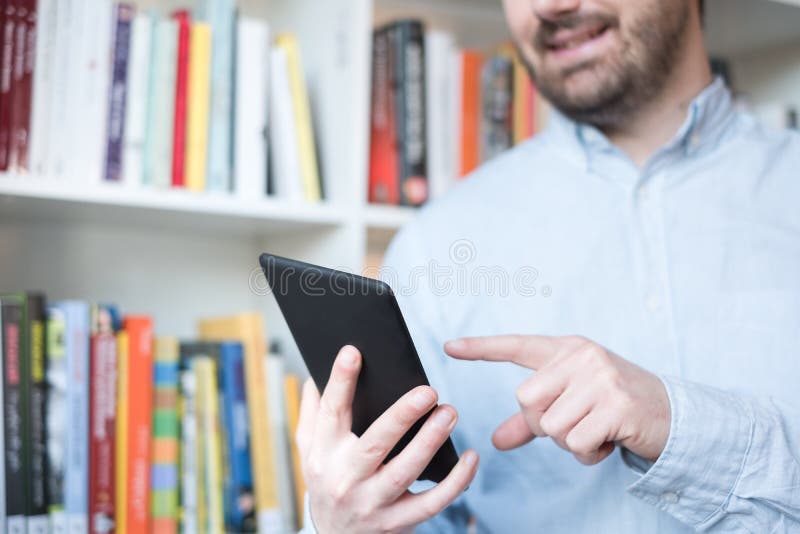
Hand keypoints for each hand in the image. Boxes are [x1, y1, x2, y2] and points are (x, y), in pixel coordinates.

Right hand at [296, 345, 478, 533]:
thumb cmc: (326, 482)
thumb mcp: (309, 451)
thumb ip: (312, 413)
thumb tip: (314, 375)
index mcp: (324, 453)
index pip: (331, 413)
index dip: (341, 381)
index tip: (354, 352)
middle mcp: (346, 478)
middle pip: (375, 443)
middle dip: (402, 416)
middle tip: (427, 391)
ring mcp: (372, 503)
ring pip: (405, 471)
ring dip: (430, 441)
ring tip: (449, 413)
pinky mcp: (397, 522)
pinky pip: (431, 503)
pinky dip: (455, 481)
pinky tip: (470, 457)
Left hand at [444, 335, 669, 464]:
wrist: (673, 416)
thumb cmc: (614, 408)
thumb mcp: (573, 406)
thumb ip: (532, 421)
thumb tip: (496, 441)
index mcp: (567, 350)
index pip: (517, 346)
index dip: (482, 349)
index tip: (449, 347)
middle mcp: (581, 357)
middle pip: (526, 400)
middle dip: (544, 424)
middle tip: (577, 422)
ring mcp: (600, 378)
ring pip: (550, 426)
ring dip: (570, 442)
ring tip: (597, 429)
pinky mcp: (616, 404)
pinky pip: (577, 442)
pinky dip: (589, 453)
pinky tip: (609, 440)